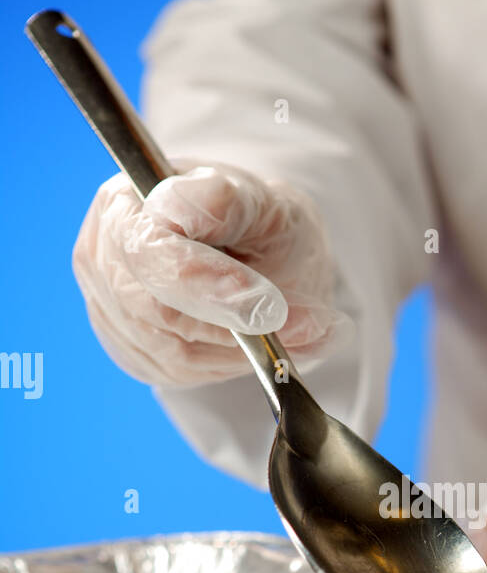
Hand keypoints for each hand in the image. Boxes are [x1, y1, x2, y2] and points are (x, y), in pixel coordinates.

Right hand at [73, 161, 344, 385]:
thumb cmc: (257, 223)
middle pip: (152, 310)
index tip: (266, 303)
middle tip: (298, 325)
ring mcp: (111, 311)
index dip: (203, 281)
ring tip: (294, 327)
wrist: (262, 260)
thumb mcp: (259, 200)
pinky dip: (230, 363)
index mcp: (123, 204)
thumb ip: (224, 201)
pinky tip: (257, 342)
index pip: (147, 251)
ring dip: (239, 346)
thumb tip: (180, 211)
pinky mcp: (134, 353)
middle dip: (229, 322)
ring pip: (172, 351)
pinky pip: (181, 373)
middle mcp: (103, 258)